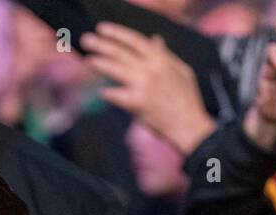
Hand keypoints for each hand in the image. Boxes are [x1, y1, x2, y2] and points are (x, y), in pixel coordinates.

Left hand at [80, 22, 215, 155]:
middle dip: (101, 44)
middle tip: (86, 40)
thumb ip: (166, 55)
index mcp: (160, 59)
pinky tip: (100, 92)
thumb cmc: (187, 99)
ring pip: (116, 69)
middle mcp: (150, 68)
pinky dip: (108, 93)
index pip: (134, 40)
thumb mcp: (182, 71)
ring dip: (100, 64)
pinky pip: (117, 95)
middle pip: (120, 52)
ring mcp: (143, 85)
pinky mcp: (138, 103)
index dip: (117, 33)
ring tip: (87, 60)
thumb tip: (155, 39)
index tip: (102, 29)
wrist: (188, 124)